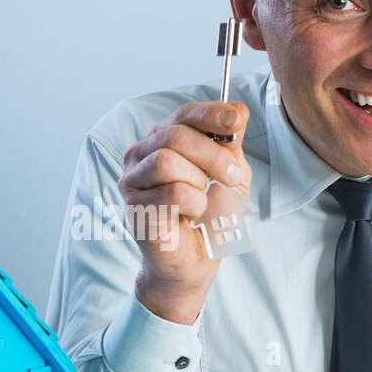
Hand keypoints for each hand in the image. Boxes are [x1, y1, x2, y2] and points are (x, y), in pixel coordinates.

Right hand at [118, 100, 252, 324]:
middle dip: (212, 154)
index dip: (210, 113)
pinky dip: (192, 203)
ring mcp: (132, 182)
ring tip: (204, 199)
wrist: (196, 261)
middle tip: (231, 175)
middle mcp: (141, 155)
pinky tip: (194, 213)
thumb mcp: (229, 174)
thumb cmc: (210, 216)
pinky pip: (170, 193)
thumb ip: (230, 144)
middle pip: (174, 135)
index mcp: (162, 140)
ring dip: (198, 180)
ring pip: (165, 160)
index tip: (235, 120)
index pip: (183, 114)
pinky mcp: (134, 208)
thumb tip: (238, 109)